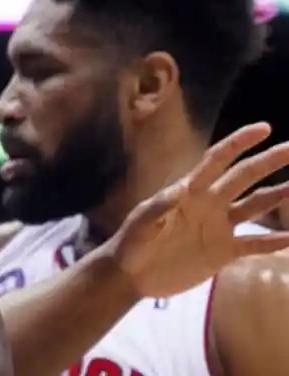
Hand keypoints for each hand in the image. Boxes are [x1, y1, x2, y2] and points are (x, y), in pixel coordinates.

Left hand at [106, 122, 288, 298]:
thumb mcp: (139, 226)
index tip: (264, 129)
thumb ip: (157, 208)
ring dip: (278, 196)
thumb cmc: (131, 244)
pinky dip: (275, 242)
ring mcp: (219, 227)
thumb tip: (178, 190)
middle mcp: (209, 204)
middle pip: (243, 177)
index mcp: (189, 191)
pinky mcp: (223, 252)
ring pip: (255, 206)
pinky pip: (255, 245)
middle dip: (268, 162)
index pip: (217, 160)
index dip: (239, 143)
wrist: (132, 276)